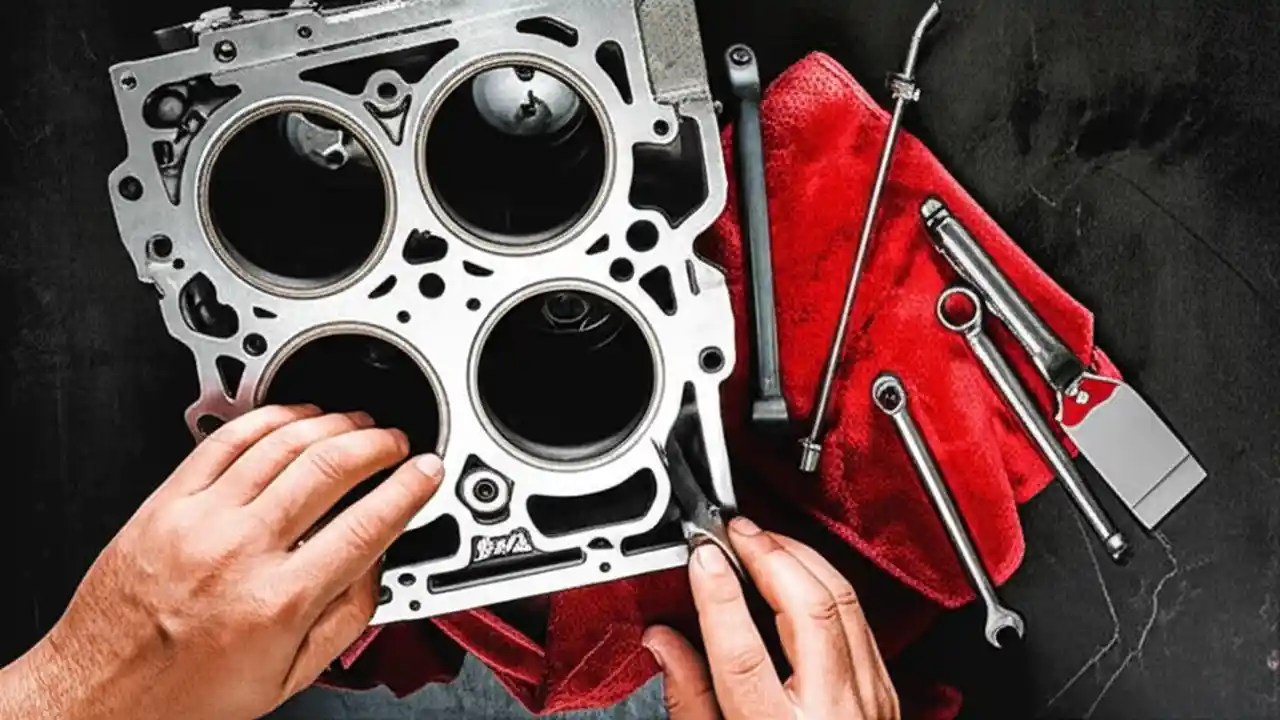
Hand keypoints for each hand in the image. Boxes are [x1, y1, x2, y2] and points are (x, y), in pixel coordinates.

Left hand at [0, 405, 441, 719]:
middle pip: (328, 468)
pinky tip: (293, 417)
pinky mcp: (166, 504)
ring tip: (355, 425)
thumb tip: (377, 565)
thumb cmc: (185, 695)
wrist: (98, 695)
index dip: (408, 489)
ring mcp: (199, 521)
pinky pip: (225, 441)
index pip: (365, 526)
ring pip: (280, 444)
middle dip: (377, 444)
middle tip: (395, 443)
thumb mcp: (288, 677)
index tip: (426, 472)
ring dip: (331, 424)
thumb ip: (345, 618)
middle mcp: (240, 553)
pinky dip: (269, 418)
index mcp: (278, 602)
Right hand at [643, 518, 899, 719]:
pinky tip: (800, 573)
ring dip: (800, 559)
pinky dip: (827, 583)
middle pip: (809, 610)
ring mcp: (867, 702)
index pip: (744, 653)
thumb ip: (689, 701)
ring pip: (843, 603)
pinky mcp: (885, 694)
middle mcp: (831, 714)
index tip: (700, 557)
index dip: (718, 595)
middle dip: (769, 556)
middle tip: (733, 533)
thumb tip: (661, 642)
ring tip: (762, 541)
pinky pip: (860, 620)